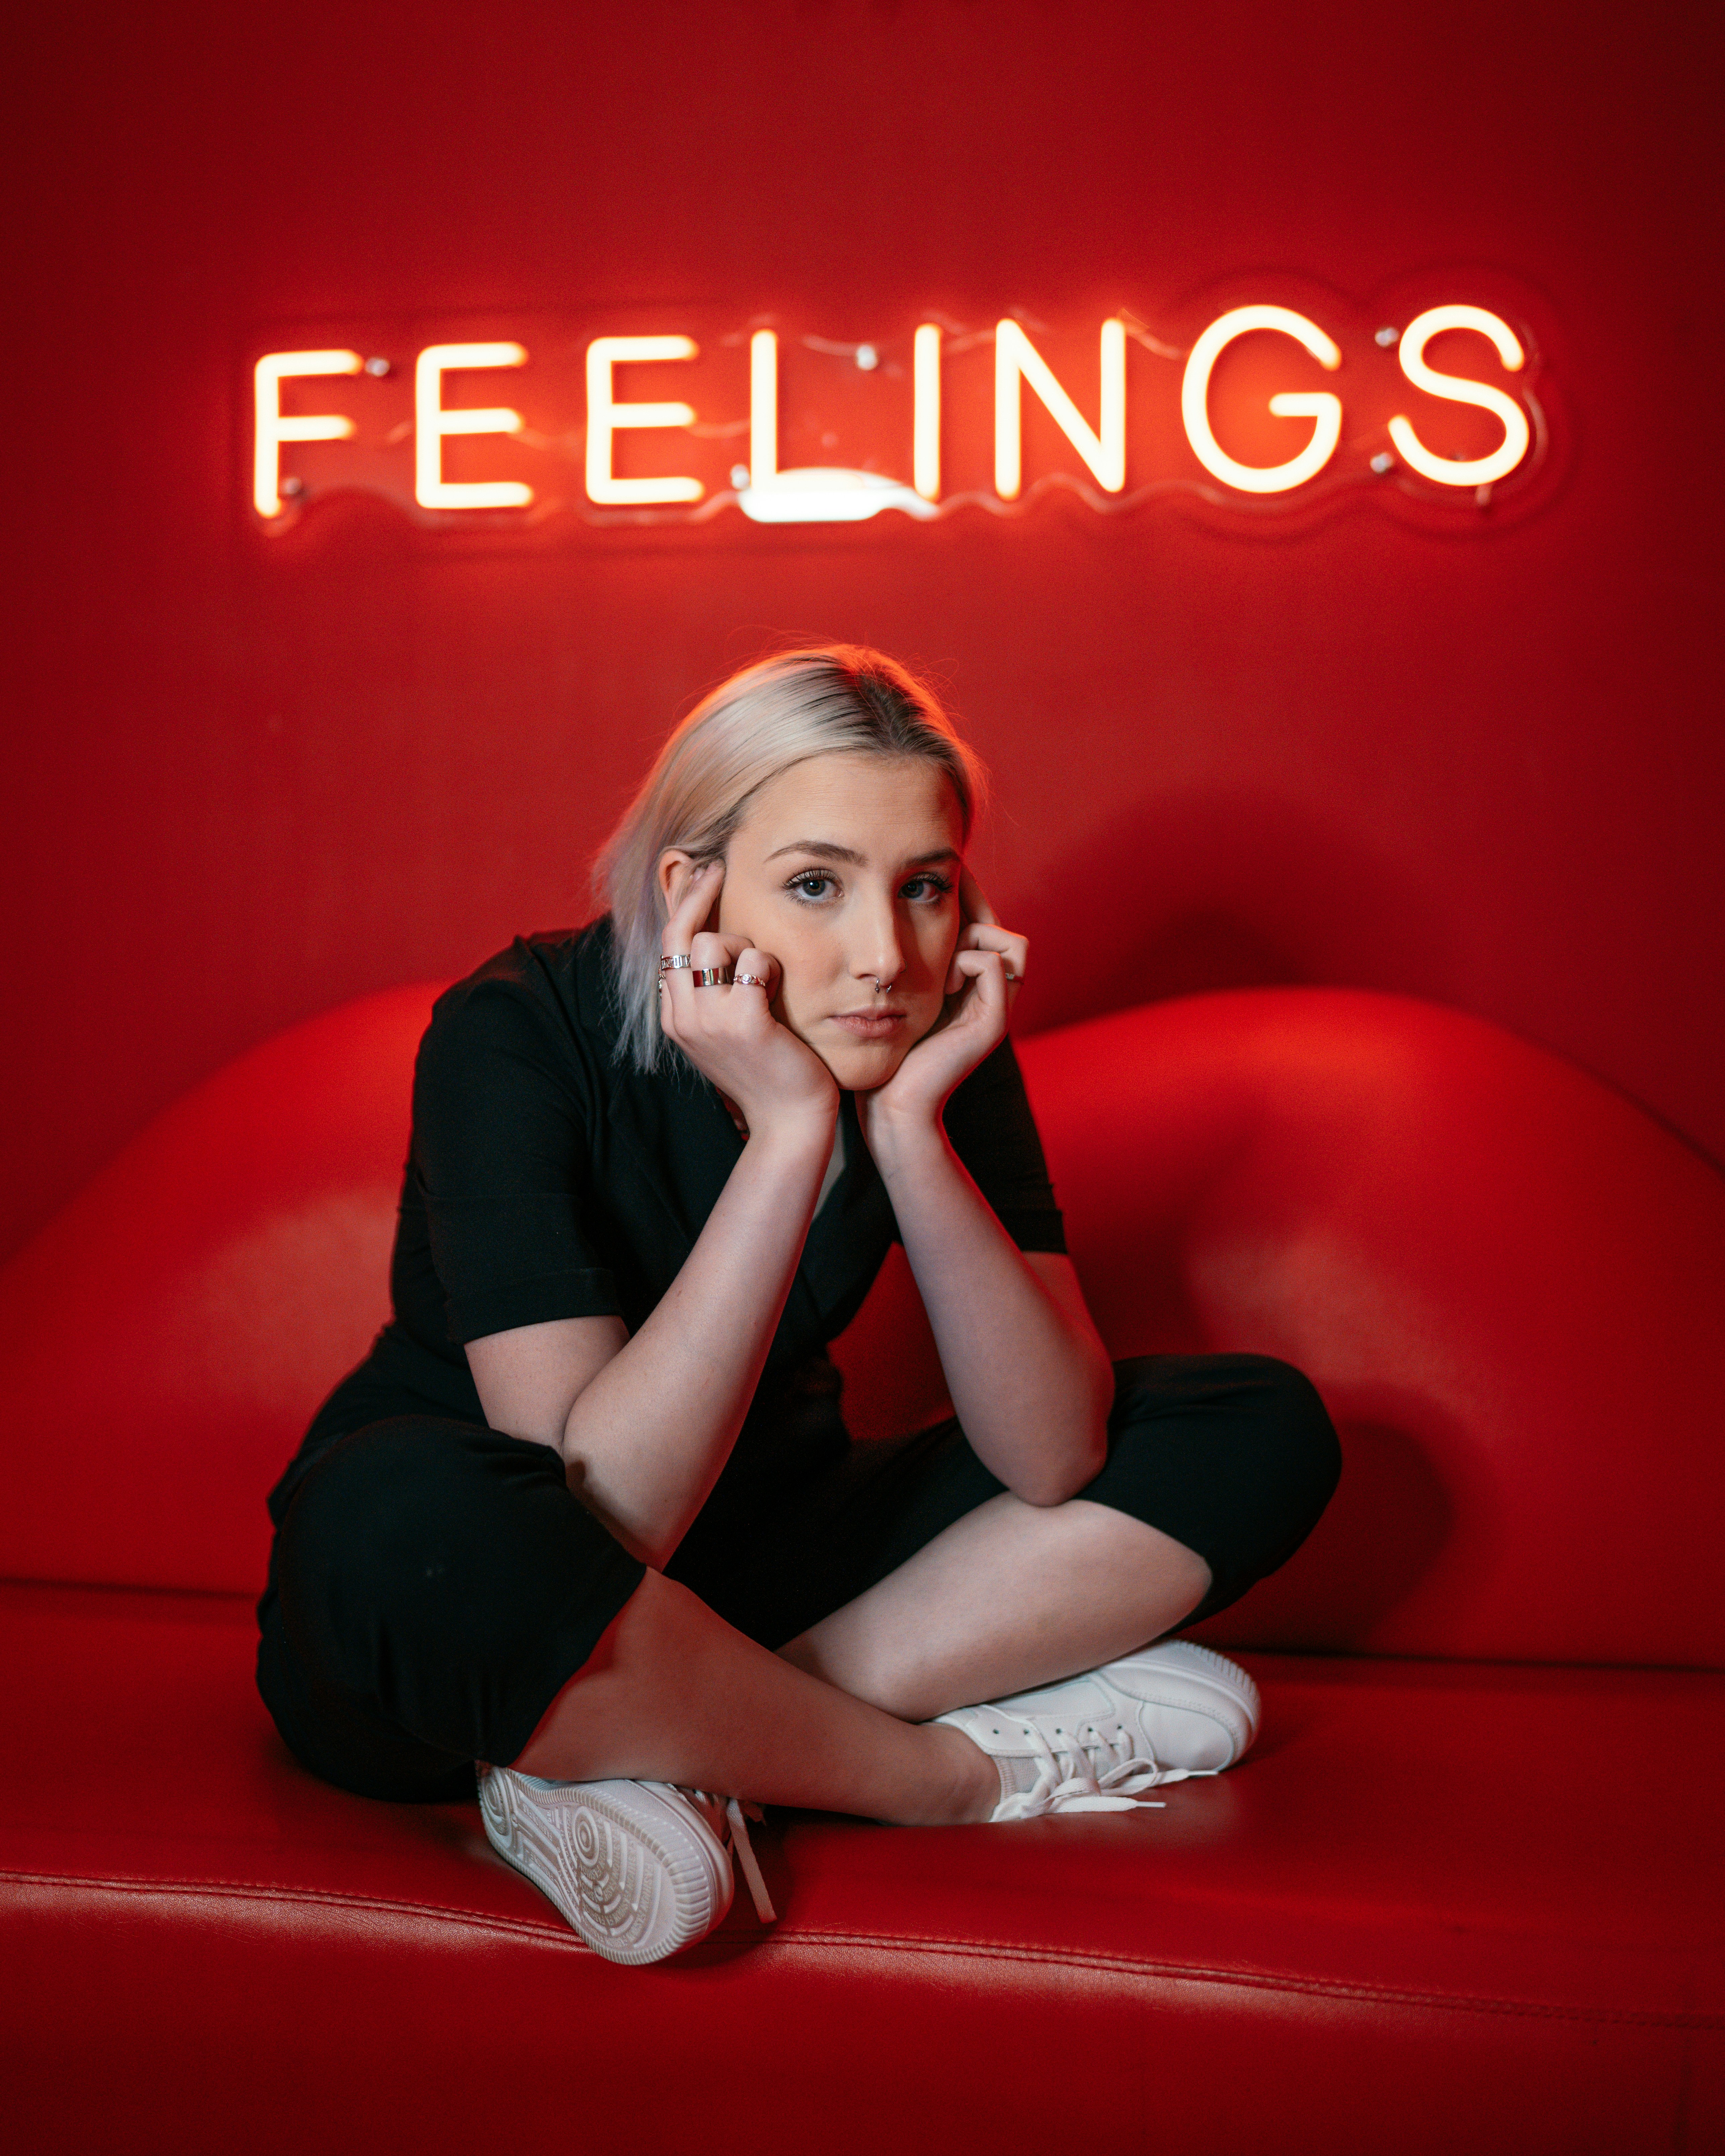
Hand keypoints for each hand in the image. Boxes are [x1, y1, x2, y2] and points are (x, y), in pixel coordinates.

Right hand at [657, 862, 836, 1136]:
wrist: (789, 1119)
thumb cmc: (768, 1068)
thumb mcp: (727, 1029)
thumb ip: (711, 993)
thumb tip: (710, 944)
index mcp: (675, 1017)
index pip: (668, 947)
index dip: (684, 904)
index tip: (701, 874)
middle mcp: (683, 1017)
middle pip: (681, 935)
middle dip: (699, 895)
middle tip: (719, 867)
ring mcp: (710, 1020)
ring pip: (715, 942)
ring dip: (746, 944)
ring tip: (764, 974)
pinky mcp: (744, 1023)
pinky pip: (752, 962)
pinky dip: (769, 966)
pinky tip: (777, 988)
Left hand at [857, 867, 1027, 1140]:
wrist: (894, 1102)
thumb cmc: (887, 1051)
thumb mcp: (901, 996)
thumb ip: (914, 966)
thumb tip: (897, 918)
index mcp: (975, 991)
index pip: (994, 931)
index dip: (972, 909)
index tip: (937, 900)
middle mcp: (993, 998)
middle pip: (1007, 932)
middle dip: (975, 918)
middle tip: (941, 937)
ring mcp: (997, 1010)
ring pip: (1009, 941)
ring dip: (972, 940)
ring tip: (941, 969)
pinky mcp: (992, 1022)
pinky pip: (990, 962)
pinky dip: (964, 960)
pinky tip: (941, 984)